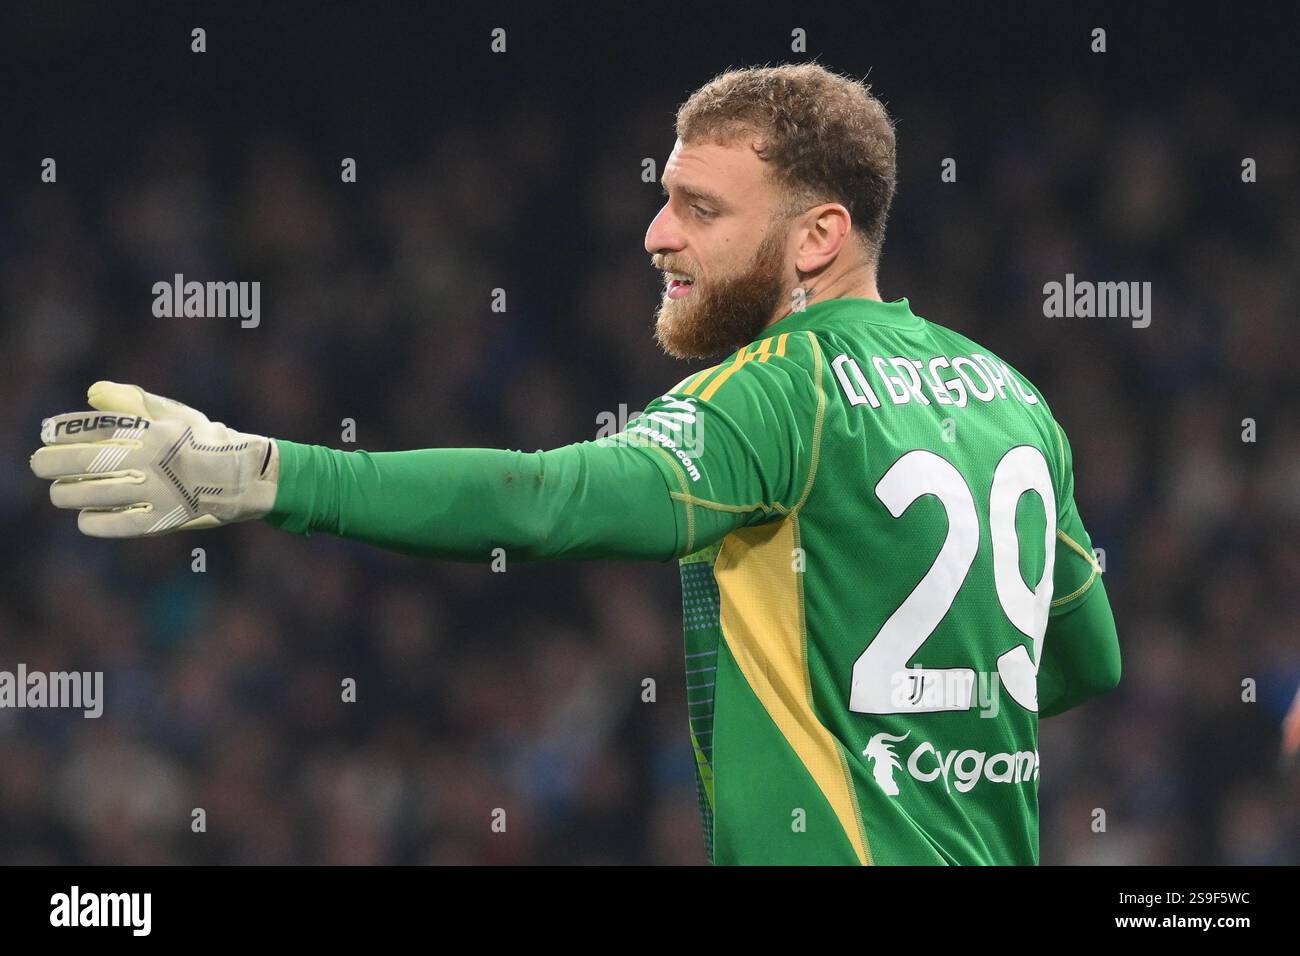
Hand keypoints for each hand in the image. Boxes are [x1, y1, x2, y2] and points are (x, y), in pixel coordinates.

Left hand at [30, 381, 278, 537]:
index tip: (47, 433)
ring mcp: (158, 491)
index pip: (93, 427)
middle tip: (40, 465)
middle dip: (51, 463)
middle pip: (83, 460)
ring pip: (92, 493)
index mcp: (153, 430)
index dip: (62, 430)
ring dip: (66, 493)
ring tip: (60, 492)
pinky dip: (94, 522)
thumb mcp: (174, 414)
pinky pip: (117, 524)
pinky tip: (85, 517)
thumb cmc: (206, 441)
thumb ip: (132, 402)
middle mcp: (152, 459)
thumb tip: (91, 393)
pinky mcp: (164, 519)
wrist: (247, 477)